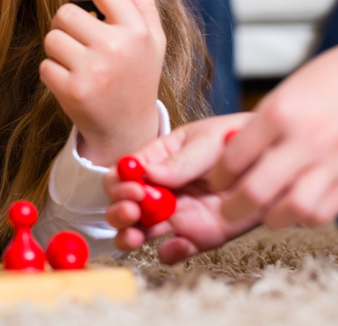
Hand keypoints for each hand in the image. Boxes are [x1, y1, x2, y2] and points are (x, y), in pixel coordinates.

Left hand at [40, 0, 165, 166]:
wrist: (128, 129)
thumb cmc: (137, 78)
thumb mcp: (153, 42)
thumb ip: (142, 6)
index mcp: (137, 31)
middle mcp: (116, 47)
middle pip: (66, 12)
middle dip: (66, 24)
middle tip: (78, 42)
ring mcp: (94, 70)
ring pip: (52, 38)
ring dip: (58, 48)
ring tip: (76, 63)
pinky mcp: (73, 90)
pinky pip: (45, 65)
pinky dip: (52, 72)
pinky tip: (71, 81)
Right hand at [104, 113, 259, 263]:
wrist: (274, 162)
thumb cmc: (237, 140)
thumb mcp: (207, 141)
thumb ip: (179, 161)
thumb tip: (147, 174)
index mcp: (156, 160)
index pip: (123, 172)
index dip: (119, 183)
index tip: (134, 188)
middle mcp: (160, 189)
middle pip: (122, 204)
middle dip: (118, 211)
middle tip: (133, 211)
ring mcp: (176, 214)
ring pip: (138, 230)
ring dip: (129, 236)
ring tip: (137, 236)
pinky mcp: (196, 236)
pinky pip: (172, 251)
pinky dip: (169, 253)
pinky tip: (179, 244)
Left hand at [209, 46, 337, 228]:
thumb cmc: (315, 88)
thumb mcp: (277, 99)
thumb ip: (254, 132)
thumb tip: (226, 166)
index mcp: (279, 114)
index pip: (234, 158)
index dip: (218, 177)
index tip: (215, 182)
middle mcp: (306, 139)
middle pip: (258, 190)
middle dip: (234, 207)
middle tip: (227, 209)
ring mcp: (333, 160)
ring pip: (295, 209)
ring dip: (273, 216)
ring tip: (263, 211)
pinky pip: (323, 211)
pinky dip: (304, 216)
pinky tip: (294, 207)